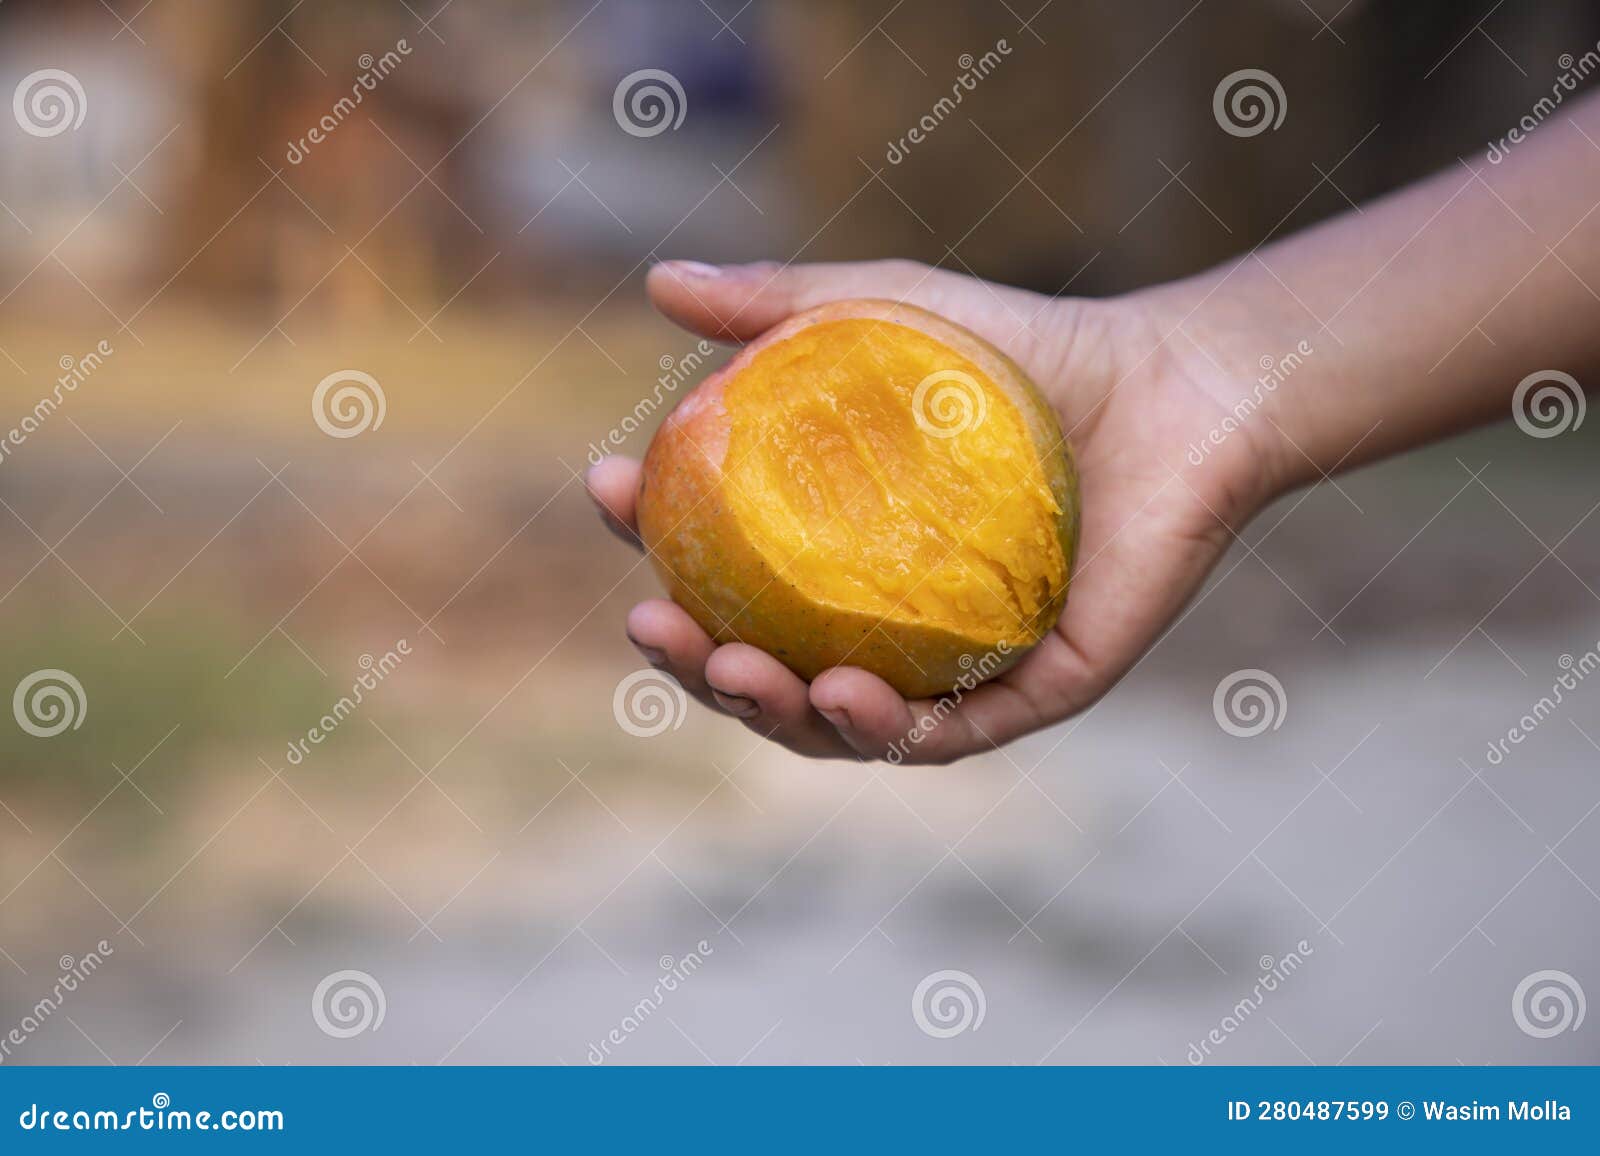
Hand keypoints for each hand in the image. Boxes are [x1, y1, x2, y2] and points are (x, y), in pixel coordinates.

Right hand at [588, 259, 1283, 762]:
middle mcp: (884, 620)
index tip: (608, 489)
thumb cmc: (1025, 347)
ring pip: (841, 723)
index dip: (653, 542)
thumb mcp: (887, 311)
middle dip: (698, 667)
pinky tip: (842, 696)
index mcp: (838, 550)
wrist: (1171, 385)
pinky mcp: (1031, 689)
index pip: (725, 564)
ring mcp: (954, 663)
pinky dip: (886, 730)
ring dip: (773, 714)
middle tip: (653, 628)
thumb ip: (781, 302)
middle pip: (770, 667)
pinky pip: (947, 733)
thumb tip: (656, 281)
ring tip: (735, 670)